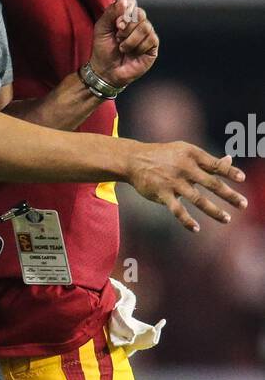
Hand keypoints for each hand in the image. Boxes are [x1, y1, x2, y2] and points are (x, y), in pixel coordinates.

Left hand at [89, 0, 158, 87]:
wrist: (106, 71)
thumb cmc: (103, 50)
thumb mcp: (101, 28)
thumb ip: (110, 12)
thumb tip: (124, 1)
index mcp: (125, 16)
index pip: (132, 2)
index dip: (125, 12)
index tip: (116, 24)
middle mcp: (138, 23)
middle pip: (140, 13)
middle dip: (126, 27)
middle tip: (117, 37)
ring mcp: (146, 34)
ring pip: (145, 27)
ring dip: (130, 40)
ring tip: (122, 48)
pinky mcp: (152, 46)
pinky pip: (151, 39)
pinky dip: (138, 47)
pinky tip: (132, 53)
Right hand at [125, 142, 245, 231]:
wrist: (135, 160)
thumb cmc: (164, 155)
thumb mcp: (185, 151)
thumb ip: (207, 159)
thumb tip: (229, 160)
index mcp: (193, 155)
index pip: (216, 165)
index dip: (230, 171)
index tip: (242, 179)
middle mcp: (185, 168)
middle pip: (212, 183)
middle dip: (229, 195)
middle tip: (244, 204)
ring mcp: (174, 182)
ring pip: (198, 199)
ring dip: (214, 211)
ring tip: (227, 219)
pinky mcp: (162, 194)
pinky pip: (177, 210)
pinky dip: (186, 220)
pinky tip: (196, 228)